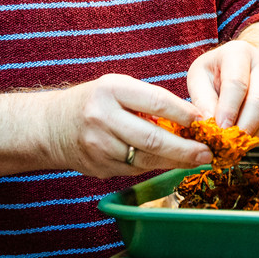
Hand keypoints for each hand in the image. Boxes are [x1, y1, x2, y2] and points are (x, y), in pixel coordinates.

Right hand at [43, 74, 211, 177]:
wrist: (51, 126)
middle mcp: (103, 118)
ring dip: (175, 161)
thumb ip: (149, 100)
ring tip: (196, 159)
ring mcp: (99, 146)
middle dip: (184, 148)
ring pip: (146, 159)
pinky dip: (155, 166)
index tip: (203, 121)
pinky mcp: (99, 167)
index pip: (156, 102)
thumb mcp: (117, 88)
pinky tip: (171, 163)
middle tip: (207, 152)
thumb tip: (190, 117)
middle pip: (152, 138)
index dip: (183, 113)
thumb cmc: (94, 101)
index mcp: (111, 90)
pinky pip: (135, 169)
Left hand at [187, 40, 258, 140]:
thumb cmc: (214, 73)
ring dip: (257, 134)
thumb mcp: (199, 78)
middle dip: (244, 127)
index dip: (228, 110)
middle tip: (230, 145)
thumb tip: (208, 125)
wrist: (238, 65)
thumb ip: (201, 100)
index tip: (219, 131)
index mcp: (239, 52)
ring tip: (239, 144)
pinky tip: (253, 137)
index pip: (237, 83)